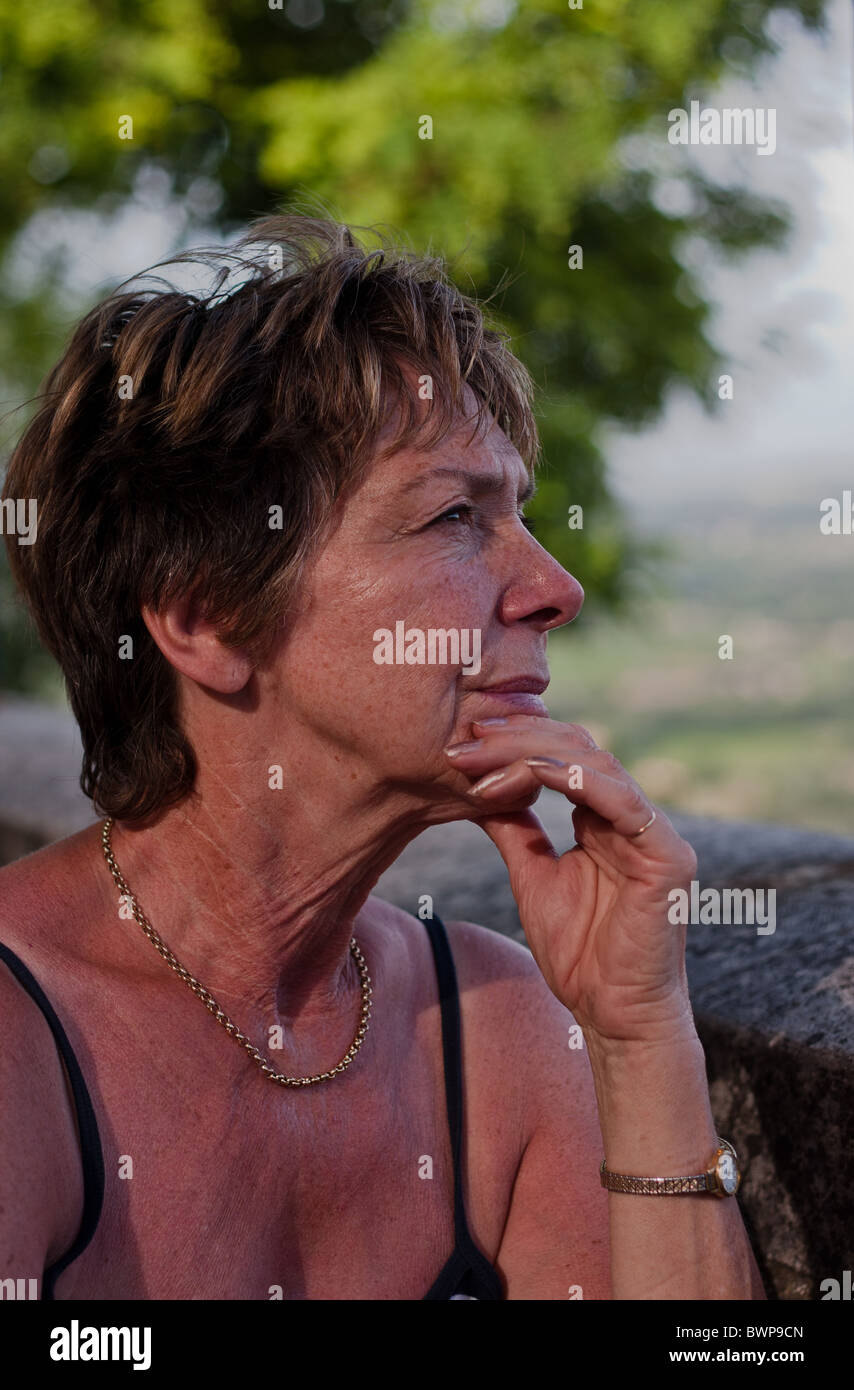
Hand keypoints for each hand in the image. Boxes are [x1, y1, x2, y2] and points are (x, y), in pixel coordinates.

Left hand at [444, 715, 699, 1047]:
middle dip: (517, 740)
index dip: (514, 745)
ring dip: (535, 753)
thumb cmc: (580, 957)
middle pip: (578, 750)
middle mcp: (634, 818)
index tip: (460, 749)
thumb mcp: (533, 878)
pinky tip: (535, 770)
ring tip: (484, 757)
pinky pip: (623, 801)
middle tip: (465, 742)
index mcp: (606, 821)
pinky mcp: (667, 856)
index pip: (564, 759)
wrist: (614, 1017)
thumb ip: (516, 831)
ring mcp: (654, 834)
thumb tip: (479, 788)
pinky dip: (577, 779)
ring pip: (597, 764)